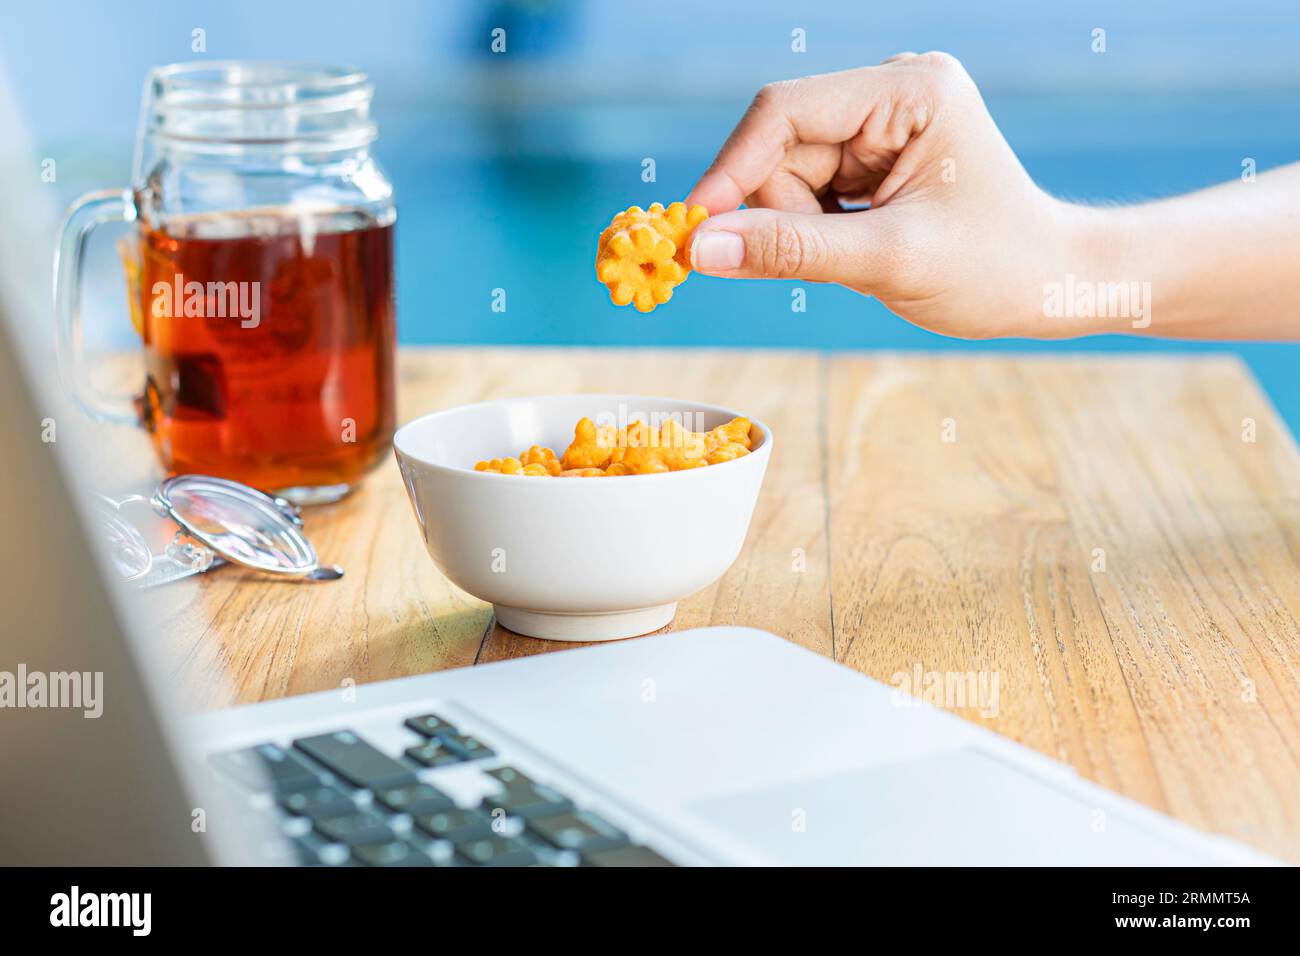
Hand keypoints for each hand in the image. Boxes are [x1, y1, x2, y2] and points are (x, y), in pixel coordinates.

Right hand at [686, 53, 1085, 338]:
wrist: (1050, 285)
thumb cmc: (993, 269)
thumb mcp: (888, 262)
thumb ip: (790, 252)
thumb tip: (700, 248)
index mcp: (910, 89)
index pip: (785, 110)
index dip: (731, 170)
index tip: (694, 230)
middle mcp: (892, 90)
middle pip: (781, 146)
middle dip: (782, 212)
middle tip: (831, 261)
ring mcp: (881, 120)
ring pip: (786, 173)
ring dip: (800, 226)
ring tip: (862, 255)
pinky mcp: (872, 153)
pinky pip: (805, 189)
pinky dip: (814, 228)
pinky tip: (861, 244)